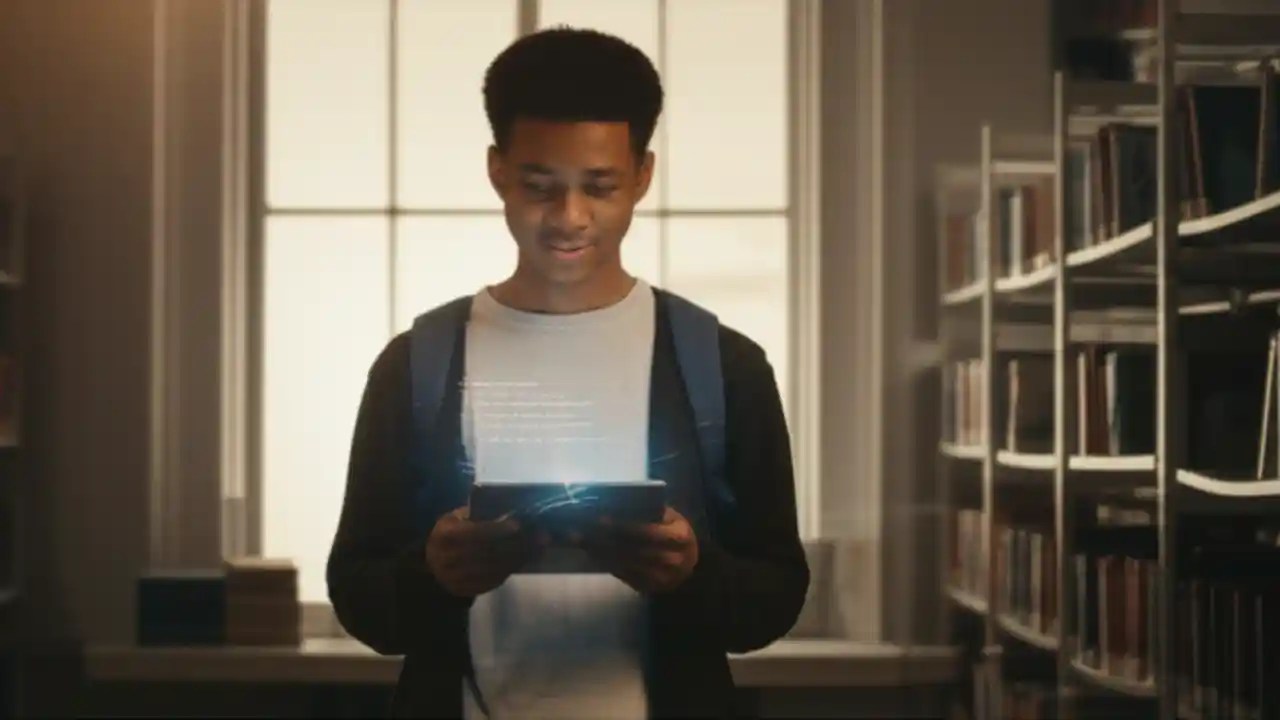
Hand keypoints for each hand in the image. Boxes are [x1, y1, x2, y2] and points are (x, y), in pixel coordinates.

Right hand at [425, 506, 547, 597]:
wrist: (435, 561)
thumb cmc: (453, 531)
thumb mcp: (459, 517)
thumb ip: (480, 514)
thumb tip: (514, 510)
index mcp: (444, 536)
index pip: (473, 533)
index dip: (496, 529)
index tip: (517, 525)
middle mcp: (447, 559)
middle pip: (488, 552)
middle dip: (516, 543)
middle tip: (540, 536)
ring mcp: (456, 579)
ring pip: (495, 568)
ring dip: (520, 557)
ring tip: (539, 546)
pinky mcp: (467, 590)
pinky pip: (495, 580)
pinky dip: (513, 568)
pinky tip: (526, 558)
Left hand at [581, 506, 698, 593]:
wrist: (688, 560)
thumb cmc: (675, 531)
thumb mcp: (670, 517)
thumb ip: (650, 512)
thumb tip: (616, 505)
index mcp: (679, 537)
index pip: (647, 532)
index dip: (622, 526)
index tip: (600, 519)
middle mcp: (673, 560)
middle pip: (632, 550)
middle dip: (605, 540)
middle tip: (582, 530)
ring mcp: (662, 578)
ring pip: (625, 564)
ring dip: (600, 552)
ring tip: (582, 540)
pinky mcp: (650, 588)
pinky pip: (624, 575)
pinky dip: (606, 563)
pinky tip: (592, 553)